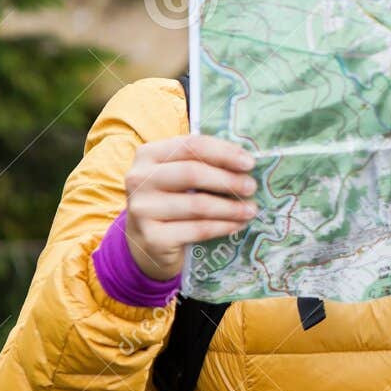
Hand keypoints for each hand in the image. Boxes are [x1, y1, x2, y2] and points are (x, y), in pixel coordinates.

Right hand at [123, 135, 259, 280]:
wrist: (146, 244)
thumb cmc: (171, 201)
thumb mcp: (179, 176)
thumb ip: (203, 163)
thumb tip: (245, 161)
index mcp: (148, 155)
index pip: (190, 145)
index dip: (223, 152)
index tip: (249, 162)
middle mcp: (139, 179)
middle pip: (192, 173)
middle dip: (228, 180)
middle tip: (251, 186)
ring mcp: (142, 209)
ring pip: (197, 205)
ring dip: (231, 207)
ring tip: (251, 209)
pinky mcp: (153, 238)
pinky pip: (198, 229)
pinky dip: (224, 226)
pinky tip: (239, 224)